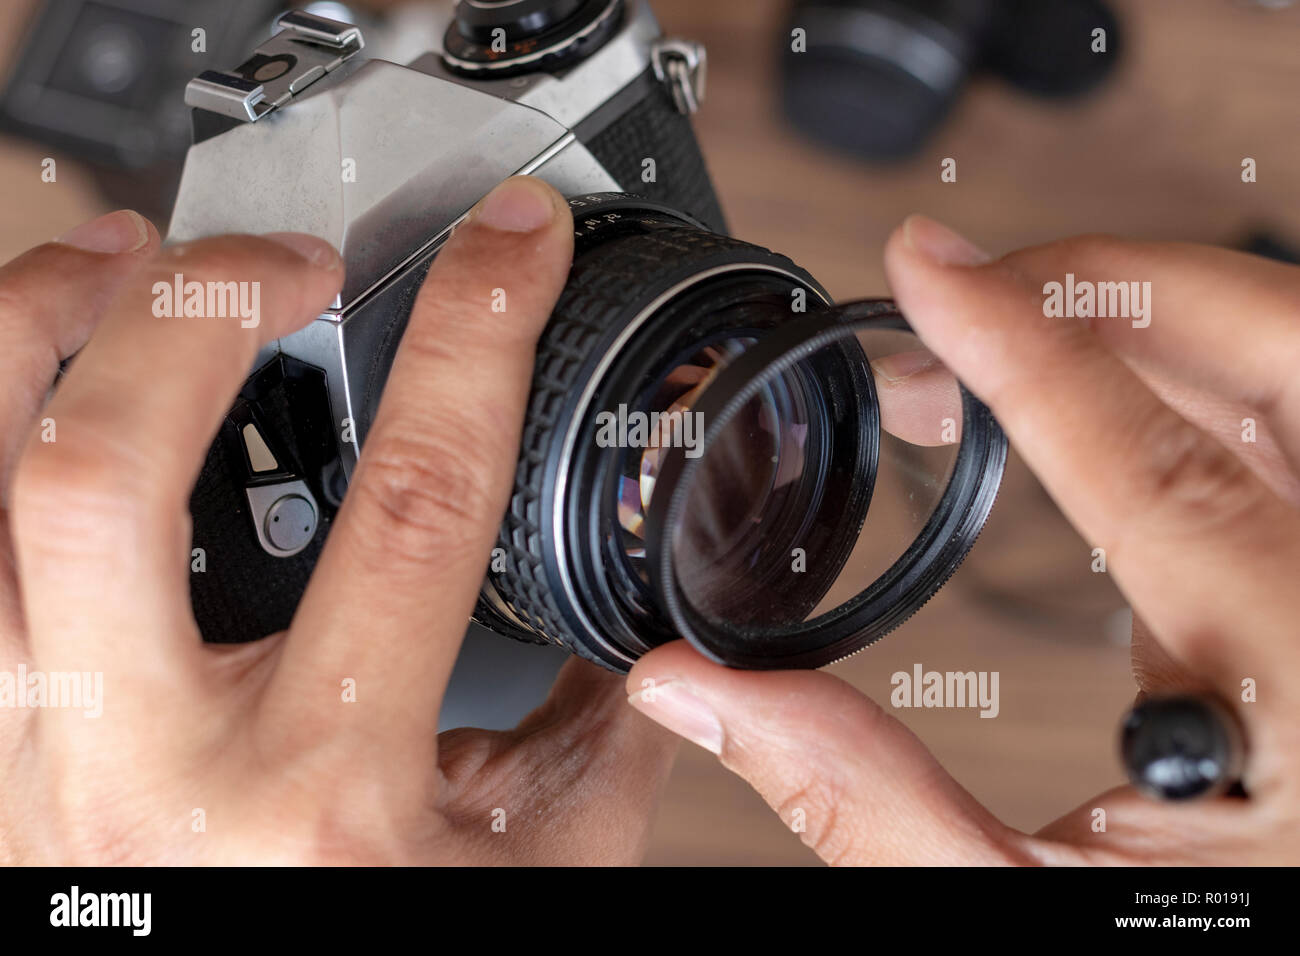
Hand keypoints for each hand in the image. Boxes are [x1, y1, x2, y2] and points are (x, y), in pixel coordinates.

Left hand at [0, 177, 675, 864]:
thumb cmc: (367, 951)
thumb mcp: (527, 876)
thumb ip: (600, 743)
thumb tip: (651, 627)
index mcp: (325, 791)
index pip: (419, 503)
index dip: (479, 338)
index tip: (510, 245)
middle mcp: (143, 768)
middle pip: (115, 467)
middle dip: (208, 305)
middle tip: (288, 261)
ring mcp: (24, 755)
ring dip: (36, 330)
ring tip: (121, 262)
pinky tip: (42, 383)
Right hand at [627, 217, 1299, 864]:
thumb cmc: (1218, 952)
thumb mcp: (1031, 908)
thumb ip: (866, 802)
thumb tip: (705, 697)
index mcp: (1292, 672)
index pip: (1143, 458)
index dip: (1015, 345)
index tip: (928, 267)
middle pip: (1269, 348)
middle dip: (1101, 290)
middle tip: (964, 302)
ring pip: (1286, 372)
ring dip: (1141, 331)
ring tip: (992, 364)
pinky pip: (1282, 433)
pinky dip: (1181, 391)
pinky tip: (1090, 430)